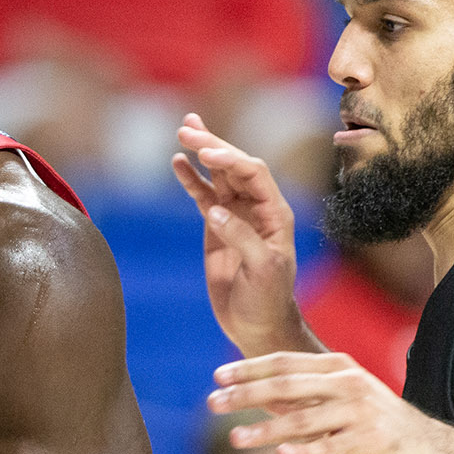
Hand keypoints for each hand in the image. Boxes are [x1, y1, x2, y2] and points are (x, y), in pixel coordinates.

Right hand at [171, 114, 315, 356]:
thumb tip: (215, 211)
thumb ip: (241, 238)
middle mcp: (257, 208)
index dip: (231, 160)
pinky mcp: (216, 228)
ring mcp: (235, 216)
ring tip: (183, 131)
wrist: (258, 324)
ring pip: (218, 176)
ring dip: (202, 153)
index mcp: (275, 214)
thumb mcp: (262, 270)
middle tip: (187, 128)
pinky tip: (177, 163)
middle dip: (212, 146)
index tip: (206, 154)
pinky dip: (189, 179)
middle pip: (234, 166)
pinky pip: (202, 197)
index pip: (253, 174)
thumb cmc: (268, 299)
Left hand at [207, 351, 449, 453]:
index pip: (284, 363)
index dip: (249, 369)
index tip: (217, 377)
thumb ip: (297, 396)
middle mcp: (349, 383)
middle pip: (287, 385)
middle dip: (246, 394)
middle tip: (213, 403)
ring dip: (264, 429)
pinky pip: (331, 448)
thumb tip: (250, 393)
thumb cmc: (370, 425)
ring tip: (235, 438)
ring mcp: (361, 412)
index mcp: (338, 367)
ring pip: (303, 419)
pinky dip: (305, 452)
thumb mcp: (334, 400)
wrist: (426, 450)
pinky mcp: (372, 442)